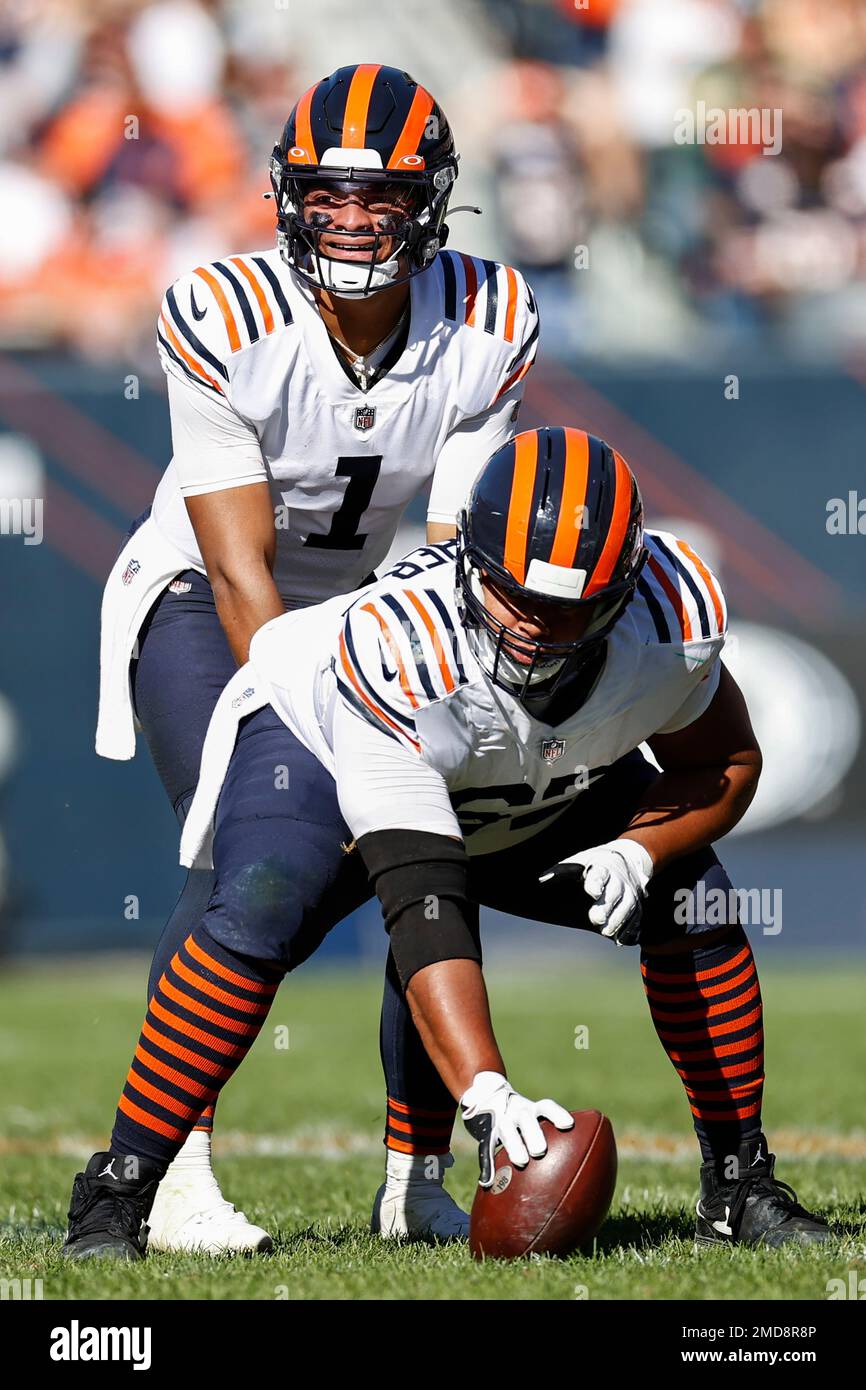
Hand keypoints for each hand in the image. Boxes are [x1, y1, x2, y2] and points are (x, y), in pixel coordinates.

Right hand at [460, 1070, 573, 1186]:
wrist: (488, 1096)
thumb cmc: (524, 1119)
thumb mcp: (535, 1118)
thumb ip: (556, 1136)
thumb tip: (586, 1162)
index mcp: (533, 1109)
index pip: (546, 1107)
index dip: (557, 1114)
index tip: (568, 1125)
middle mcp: (517, 1112)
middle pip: (526, 1118)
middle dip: (533, 1132)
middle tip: (541, 1151)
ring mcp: (501, 1121)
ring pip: (507, 1129)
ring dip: (514, 1144)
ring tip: (521, 1161)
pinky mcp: (486, 1133)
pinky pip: (486, 1148)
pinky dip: (487, 1165)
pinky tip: (487, 1182)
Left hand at [540, 838, 652, 944]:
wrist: (628, 860)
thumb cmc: (594, 864)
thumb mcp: (578, 861)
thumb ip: (560, 872)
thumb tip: (539, 881)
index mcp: (602, 866)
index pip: (600, 873)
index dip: (596, 882)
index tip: (591, 891)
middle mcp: (619, 879)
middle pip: (615, 892)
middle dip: (606, 906)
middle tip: (596, 919)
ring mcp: (630, 893)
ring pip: (627, 906)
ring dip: (618, 920)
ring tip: (607, 932)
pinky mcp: (636, 905)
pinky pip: (636, 917)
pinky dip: (630, 928)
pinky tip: (622, 939)